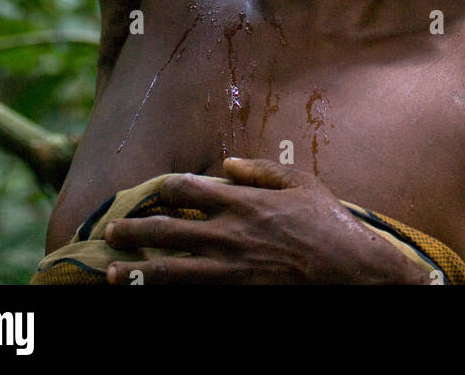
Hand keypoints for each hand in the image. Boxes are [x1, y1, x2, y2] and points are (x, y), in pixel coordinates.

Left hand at [104, 157, 433, 284]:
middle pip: (168, 230)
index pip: (188, 189)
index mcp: (243, 202)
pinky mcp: (238, 296)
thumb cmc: (332, 225)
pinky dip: (169, 298)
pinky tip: (150, 299)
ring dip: (138, 271)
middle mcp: (230, 235)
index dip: (164, 189)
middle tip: (110, 232)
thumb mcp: (303, 183)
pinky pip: (195, 297)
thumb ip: (262, 171)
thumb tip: (228, 165)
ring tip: (111, 274)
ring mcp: (231, 271)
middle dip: (134, 231)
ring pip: (172, 271)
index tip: (150, 191)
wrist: (354, 275)